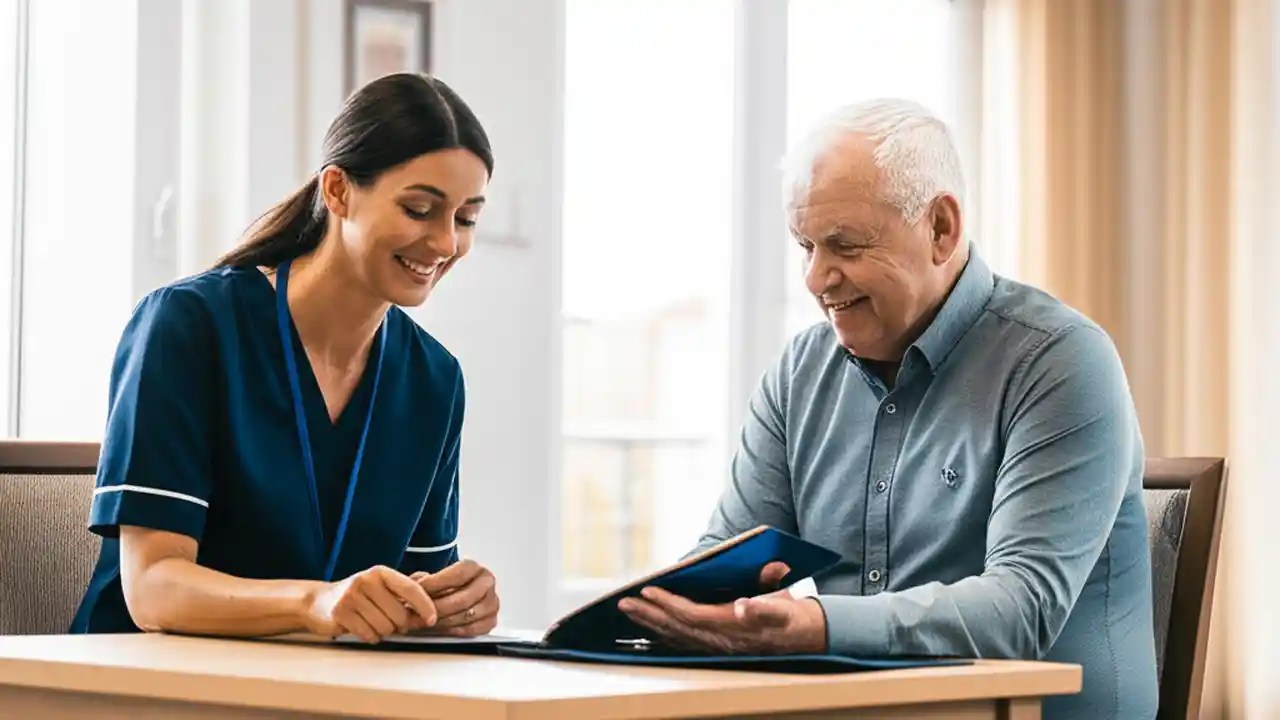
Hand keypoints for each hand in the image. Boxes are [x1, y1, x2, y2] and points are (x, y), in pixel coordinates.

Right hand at [303, 565, 436, 642]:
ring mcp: (351, 596)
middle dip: (399, 625)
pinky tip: (362, 628)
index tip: (432, 619)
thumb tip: (431, 588)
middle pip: (399, 615)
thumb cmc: (357, 596)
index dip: (425, 605)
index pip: (410, 588)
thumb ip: (404, 589)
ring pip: (385, 627)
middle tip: (390, 622)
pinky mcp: (340, 613)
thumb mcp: (380, 586)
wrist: (317, 602)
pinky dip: (370, 637)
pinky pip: (368, 635)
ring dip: (383, 632)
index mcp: (380, 573)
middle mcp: (366, 581)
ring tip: (372, 623)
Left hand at [410, 559, 499, 636]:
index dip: (435, 585)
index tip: (416, 592)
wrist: (460, 593)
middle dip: (436, 609)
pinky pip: (471, 630)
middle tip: (417, 615)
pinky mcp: (491, 621)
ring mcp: (492, 603)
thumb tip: (411, 591)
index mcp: (475, 567)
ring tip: (424, 623)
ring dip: (442, 622)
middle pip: (462, 600)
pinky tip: (438, 629)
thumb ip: (422, 581)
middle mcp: (487, 583)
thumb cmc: (445, 585)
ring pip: (466, 617)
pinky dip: (452, 632)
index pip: (457, 576)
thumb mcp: (434, 576)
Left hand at [616, 561, 827, 654]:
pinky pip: (681, 643)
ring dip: (649, 623)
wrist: (804, 638)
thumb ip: (765, 605)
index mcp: (732, 627)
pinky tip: (645, 628)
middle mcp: (720, 640)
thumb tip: (744, 605)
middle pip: (676, 627)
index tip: (649, 589)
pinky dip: (660, 635)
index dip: (668, 603)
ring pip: (674, 636)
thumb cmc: (791, 617)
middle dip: (649, 614)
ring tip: (627, 610)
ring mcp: (716, 647)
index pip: (692, 614)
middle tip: (623, 601)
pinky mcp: (715, 648)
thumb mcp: (784, 606)